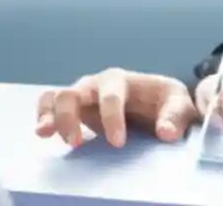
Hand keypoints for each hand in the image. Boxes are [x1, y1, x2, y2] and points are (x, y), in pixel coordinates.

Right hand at [35, 68, 198, 147]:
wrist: (156, 103)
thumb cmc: (166, 102)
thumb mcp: (179, 105)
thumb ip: (175, 116)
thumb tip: (166, 132)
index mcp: (122, 80)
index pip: (112, 96)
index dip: (112, 118)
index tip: (118, 143)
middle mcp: (96, 84)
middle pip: (73, 92)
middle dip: (70, 116)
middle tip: (75, 143)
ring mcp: (82, 95)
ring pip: (56, 96)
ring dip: (50, 115)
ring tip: (46, 134)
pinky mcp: (74, 109)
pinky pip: (50, 105)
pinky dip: (43, 115)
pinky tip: (43, 132)